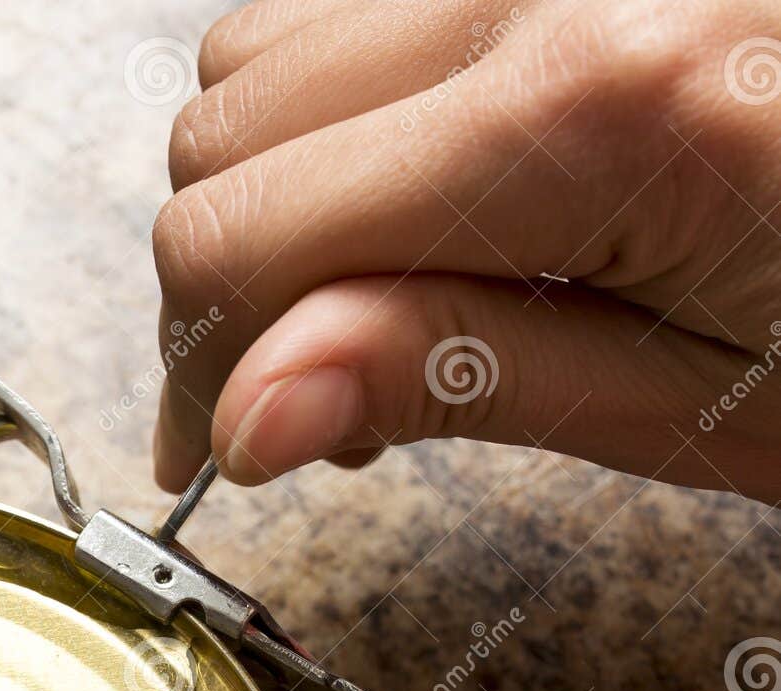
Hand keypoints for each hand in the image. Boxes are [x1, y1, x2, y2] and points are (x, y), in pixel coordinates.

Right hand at [153, 0, 780, 499]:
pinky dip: (342, 104)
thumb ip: (457, 375)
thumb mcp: (696, 397)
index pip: (246, 233)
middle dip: (225, 284)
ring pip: (267, 38)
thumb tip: (251, 415)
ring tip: (376, 288)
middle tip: (309, 390)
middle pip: (227, 121)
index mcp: (596, 108)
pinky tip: (421, 189)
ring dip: (275, 182)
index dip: (195, 367)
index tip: (212, 450)